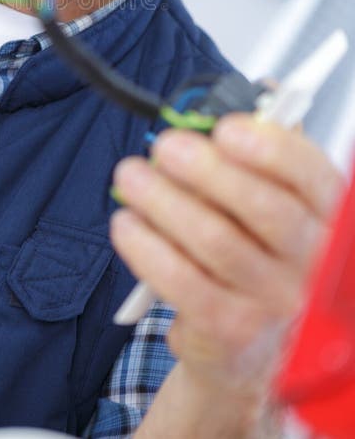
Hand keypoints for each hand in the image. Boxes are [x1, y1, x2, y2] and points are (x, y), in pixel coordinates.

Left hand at [110, 114, 343, 401]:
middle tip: (164, 146)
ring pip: (215, 240)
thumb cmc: (253, 251)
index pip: (311, 175)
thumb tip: (223, 111)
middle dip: (205, 169)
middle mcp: (311, 260)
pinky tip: (127, 224)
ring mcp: (275, 300)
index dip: (270, 148)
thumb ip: (251, 157)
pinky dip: (147, 246)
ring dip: (164, 200)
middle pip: (264, 207)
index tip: (225, 128)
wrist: (248, 341)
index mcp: (325, 214)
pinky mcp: (232, 329)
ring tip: (132, 177)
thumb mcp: (264, 200)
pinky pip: (183, 281)